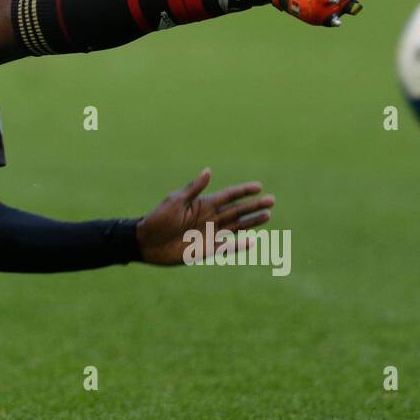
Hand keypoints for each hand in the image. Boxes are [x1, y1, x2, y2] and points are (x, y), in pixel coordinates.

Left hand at [136, 168, 273, 265]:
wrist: (147, 243)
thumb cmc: (158, 219)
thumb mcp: (175, 201)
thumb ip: (194, 189)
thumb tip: (208, 171)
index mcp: (203, 204)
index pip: (228, 196)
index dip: (243, 191)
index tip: (259, 187)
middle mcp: (210, 218)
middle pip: (237, 211)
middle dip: (254, 206)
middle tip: (272, 200)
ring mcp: (210, 233)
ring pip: (236, 227)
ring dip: (252, 222)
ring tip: (268, 215)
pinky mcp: (207, 249)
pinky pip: (227, 247)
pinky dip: (239, 245)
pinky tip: (252, 242)